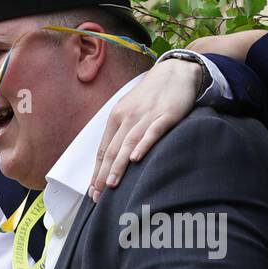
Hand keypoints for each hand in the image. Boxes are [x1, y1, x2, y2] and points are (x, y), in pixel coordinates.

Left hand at [90, 58, 205, 201]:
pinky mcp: (166, 115)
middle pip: (113, 150)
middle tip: (98, 196)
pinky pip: (152, 132)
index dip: (97, 172)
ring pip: (129, 144)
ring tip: (112, 184)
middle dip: (104, 174)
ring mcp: (146, 116)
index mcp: (116, 118)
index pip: (103, 150)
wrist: (175, 72)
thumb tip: (111, 159)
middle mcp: (128, 118)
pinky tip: (136, 159)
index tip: (92, 192)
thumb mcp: (129, 111)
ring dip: (119, 165)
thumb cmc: (150, 96)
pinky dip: (143, 145)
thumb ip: (120, 132)